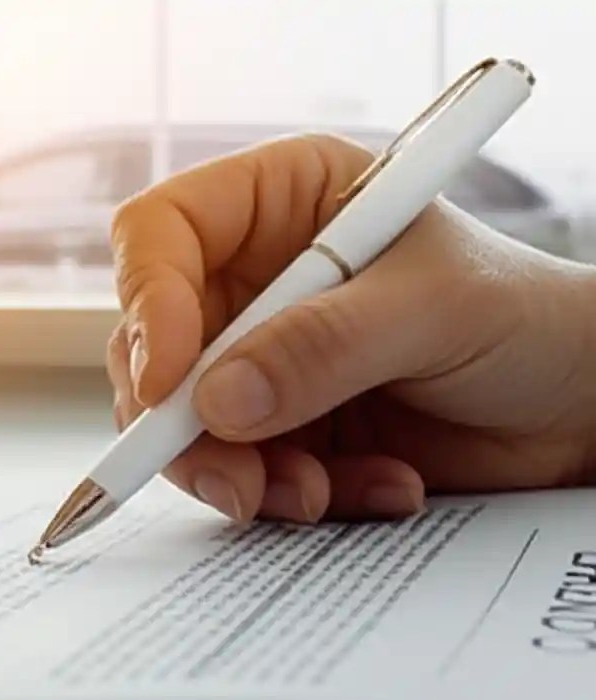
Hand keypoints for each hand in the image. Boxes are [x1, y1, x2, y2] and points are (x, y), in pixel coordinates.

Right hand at [107, 133, 595, 524]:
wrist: (576, 408)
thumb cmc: (522, 316)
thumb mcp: (432, 309)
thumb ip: (322, 347)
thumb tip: (216, 400)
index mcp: (279, 203)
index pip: (162, 234)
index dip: (150, 302)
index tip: (170, 381)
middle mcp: (253, 277)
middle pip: (150, 342)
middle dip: (181, 420)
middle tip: (230, 475)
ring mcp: (258, 357)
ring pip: (181, 421)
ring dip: (238, 471)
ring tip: (315, 493)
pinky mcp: (276, 426)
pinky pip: (237, 469)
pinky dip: (291, 494)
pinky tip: (371, 486)